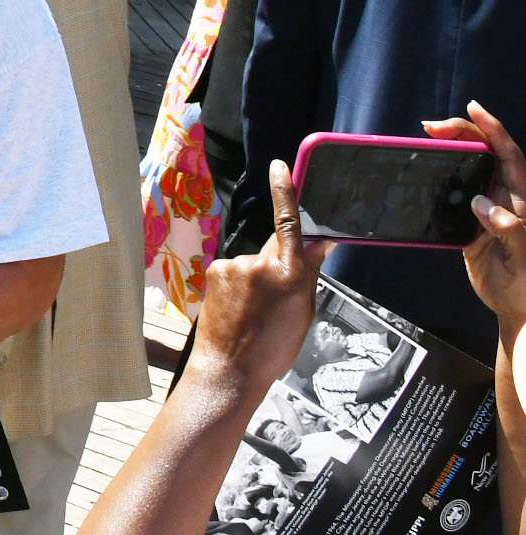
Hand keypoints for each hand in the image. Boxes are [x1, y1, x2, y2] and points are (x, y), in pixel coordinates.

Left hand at [194, 160, 327, 396]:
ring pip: (252, 263)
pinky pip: (234, 271)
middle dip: (278, 264)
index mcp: (289, 275)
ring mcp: (233, 266)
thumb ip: (308, 274)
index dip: (285, 192)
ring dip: (256, 279)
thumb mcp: (303, 312)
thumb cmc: (273, 347)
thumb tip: (319, 242)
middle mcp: (258, 263)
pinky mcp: (214, 271)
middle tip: (275, 299)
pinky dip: (238, 286)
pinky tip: (239, 309)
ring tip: (254, 312)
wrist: (230, 368)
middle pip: (274, 250)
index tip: (279, 166)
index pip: (289, 224)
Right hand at [426, 102, 525, 338]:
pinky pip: (452, 192)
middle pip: (486, 153)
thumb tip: (484, 205)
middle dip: (462, 131)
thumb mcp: (524, 260)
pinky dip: (438, 177)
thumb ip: (511, 230)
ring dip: (448, 150)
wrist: (517, 309)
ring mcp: (487, 208)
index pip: (509, 155)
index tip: (474, 108)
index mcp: (523, 201)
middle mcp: (506, 198)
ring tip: (425, 138)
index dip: (493, 129)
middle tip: (430, 127)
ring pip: (468, 168)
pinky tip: (423, 169)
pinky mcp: (470, 222)